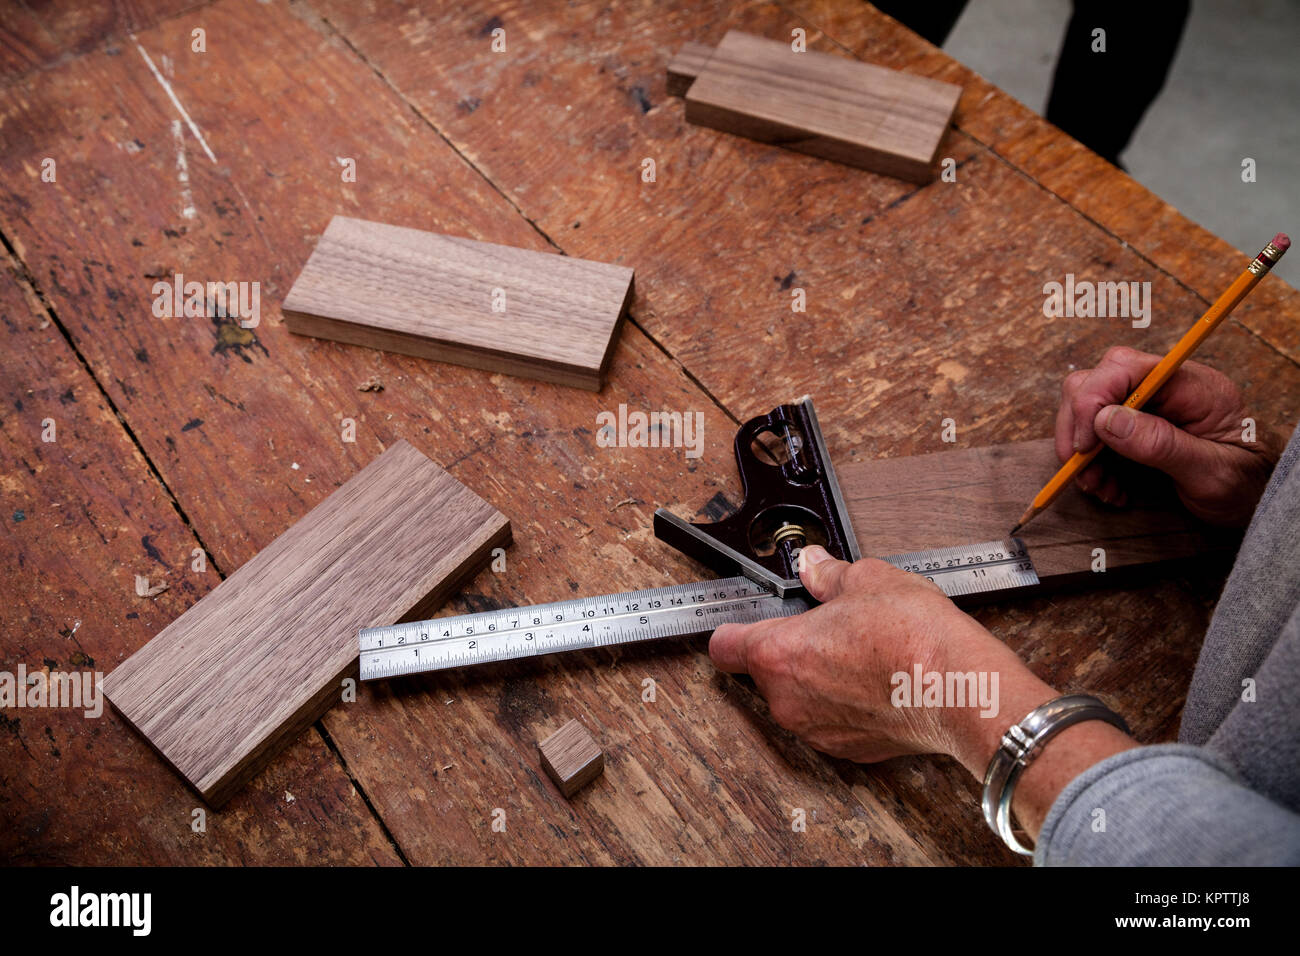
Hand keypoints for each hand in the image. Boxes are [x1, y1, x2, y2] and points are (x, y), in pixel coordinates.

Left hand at [709, 545, 1138, 841]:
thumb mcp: (867, 579)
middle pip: (764, 671)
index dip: (733, 630)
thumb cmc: (913, 637)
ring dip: (817, 677)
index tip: (745, 621)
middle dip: (788, 649)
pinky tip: (874, 679)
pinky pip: (831, 719)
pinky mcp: (847, 748)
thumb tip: (814, 565)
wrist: (960, 690)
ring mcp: (816, 729)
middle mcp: (787, 699)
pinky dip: (844, 702)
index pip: (724, 646)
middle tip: (823, 625)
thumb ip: (827, 574)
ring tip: (858, 650)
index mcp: (778, 654)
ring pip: (799, 697)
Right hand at [1057, 346, 1280, 524]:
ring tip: (1099, 487)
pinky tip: (1109, 487)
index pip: (1124, 368)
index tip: (1084, 447)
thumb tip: (1106, 421)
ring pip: (1088, 408)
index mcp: (1193, 387)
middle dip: (1080, 428)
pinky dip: (1090, 463)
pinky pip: (1095, 433)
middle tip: (1083, 471)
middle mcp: (1166, 388)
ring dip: (1081, 451)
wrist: (1259, 502)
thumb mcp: (1211, 473)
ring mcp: (1150, 406)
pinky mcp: (1137, 427)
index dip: (1093, 401)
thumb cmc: (1247, 487)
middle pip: (1096, 381)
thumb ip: (1161, 445)